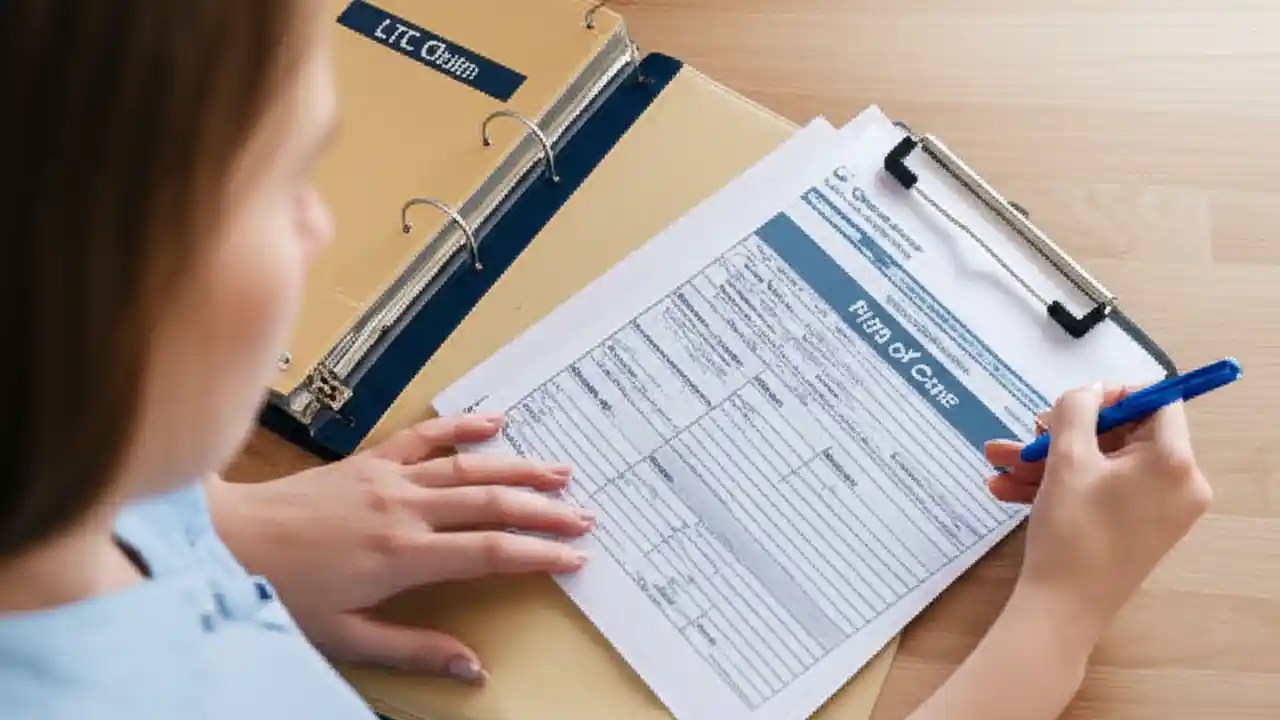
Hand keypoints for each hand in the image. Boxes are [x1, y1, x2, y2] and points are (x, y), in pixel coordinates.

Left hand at [209, 414, 592, 683]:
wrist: (228, 540)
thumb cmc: (282, 592)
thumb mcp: (346, 637)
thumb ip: (414, 649)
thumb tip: (474, 668)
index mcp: (403, 556)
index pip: (490, 552)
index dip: (538, 555)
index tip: (574, 559)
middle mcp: (404, 510)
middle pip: (491, 503)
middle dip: (544, 510)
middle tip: (584, 516)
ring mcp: (388, 479)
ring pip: (468, 466)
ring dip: (519, 466)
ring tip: (561, 470)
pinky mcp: (370, 461)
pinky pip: (424, 435)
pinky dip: (461, 426)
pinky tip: (494, 420)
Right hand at [983, 384, 1211, 641]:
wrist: (1061, 611)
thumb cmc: (1070, 534)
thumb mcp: (1066, 460)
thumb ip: (1077, 410)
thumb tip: (1091, 389)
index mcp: (1173, 462)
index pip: (1156, 401)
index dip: (1112, 395)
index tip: (1071, 405)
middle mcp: (1177, 484)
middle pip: (1120, 433)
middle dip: (1061, 433)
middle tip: (1025, 435)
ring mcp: (1158, 508)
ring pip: (1100, 463)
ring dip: (1047, 459)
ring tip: (998, 462)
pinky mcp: (1136, 526)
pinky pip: (1099, 490)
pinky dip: (1058, 485)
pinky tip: (1006, 488)